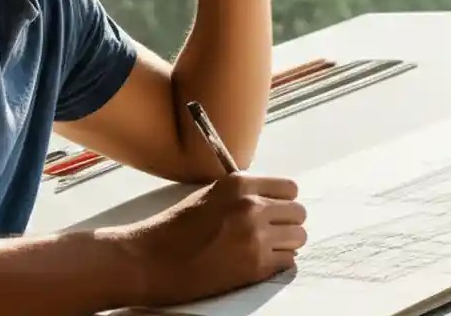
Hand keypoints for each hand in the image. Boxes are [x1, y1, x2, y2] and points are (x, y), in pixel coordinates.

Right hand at [111, 173, 306, 306]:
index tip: (275, 210)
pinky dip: (278, 262)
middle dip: (288, 222)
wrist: (151, 260)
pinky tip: (260, 262)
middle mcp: (252, 206)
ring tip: (267, 248)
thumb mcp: (210, 194)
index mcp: (240, 184)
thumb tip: (271, 199)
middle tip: (272, 232)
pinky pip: (288, 261)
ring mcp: (256, 237)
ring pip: (299, 237)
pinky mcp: (255, 265)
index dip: (283, 201)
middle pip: (299, 212)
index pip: (289, 188)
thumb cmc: (175, 227)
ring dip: (286, 243)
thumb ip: (242, 193)